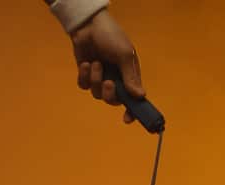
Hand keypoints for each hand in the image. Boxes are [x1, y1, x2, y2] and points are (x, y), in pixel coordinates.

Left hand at [70, 11, 145, 125]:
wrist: (89, 26)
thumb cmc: (111, 37)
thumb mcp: (124, 55)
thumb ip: (130, 76)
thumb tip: (141, 95)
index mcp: (129, 75)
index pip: (133, 98)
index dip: (132, 110)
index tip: (127, 119)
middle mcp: (116, 79)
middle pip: (113, 100)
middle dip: (109, 94)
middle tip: (108, 82)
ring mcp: (100, 78)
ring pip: (97, 94)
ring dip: (96, 79)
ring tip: (95, 63)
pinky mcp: (86, 75)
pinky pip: (84, 86)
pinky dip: (84, 76)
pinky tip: (86, 63)